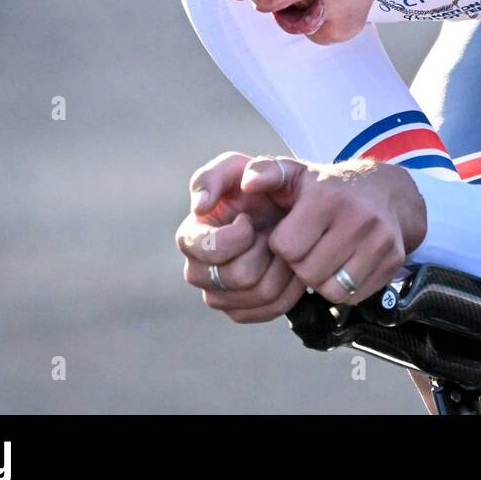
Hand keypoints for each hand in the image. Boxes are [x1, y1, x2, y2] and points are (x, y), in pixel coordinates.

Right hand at [175, 151, 306, 322]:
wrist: (287, 213)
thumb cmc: (256, 188)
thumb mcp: (235, 168)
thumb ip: (212, 176)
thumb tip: (200, 207)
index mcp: (190, 239)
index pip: (211, 250)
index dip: (239, 236)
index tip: (250, 218)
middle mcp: (198, 272)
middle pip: (238, 276)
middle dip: (265, 250)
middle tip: (270, 232)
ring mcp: (218, 296)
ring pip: (259, 294)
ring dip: (281, 266)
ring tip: (282, 247)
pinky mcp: (241, 311)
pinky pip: (272, 308)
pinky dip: (290, 286)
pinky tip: (289, 266)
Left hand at [241, 157, 427, 304]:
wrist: (385, 192)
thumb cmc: (330, 188)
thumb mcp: (296, 173)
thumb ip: (265, 172)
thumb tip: (247, 183)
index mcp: (327, 198)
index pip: (286, 248)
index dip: (282, 246)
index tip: (291, 233)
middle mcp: (358, 218)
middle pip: (309, 273)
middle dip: (302, 266)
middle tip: (309, 248)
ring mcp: (380, 241)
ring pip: (332, 290)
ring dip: (322, 281)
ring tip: (325, 258)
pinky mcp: (394, 260)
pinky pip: (354, 296)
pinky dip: (344, 288)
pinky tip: (344, 266)